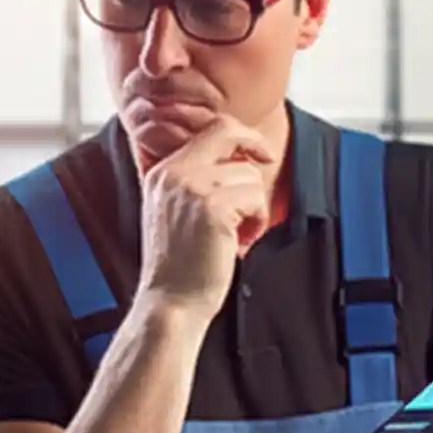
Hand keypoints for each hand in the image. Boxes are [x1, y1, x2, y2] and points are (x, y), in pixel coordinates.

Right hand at [136, 115, 273, 320]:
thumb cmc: (179, 265)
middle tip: (269, 160)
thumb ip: (195, 181)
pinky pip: (255, 198)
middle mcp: (174, 173)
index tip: (257, 150)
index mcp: (163, 172)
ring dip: (255, 206)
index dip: (240, 134)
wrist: (171, 301)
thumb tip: (236, 159)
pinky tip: (242, 241)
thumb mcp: (175, 211)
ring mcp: (192, 188)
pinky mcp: (213, 208)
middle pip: (227, 133)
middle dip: (256, 145)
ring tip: (240, 233)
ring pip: (249, 175)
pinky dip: (257, 221)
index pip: (208, 130)